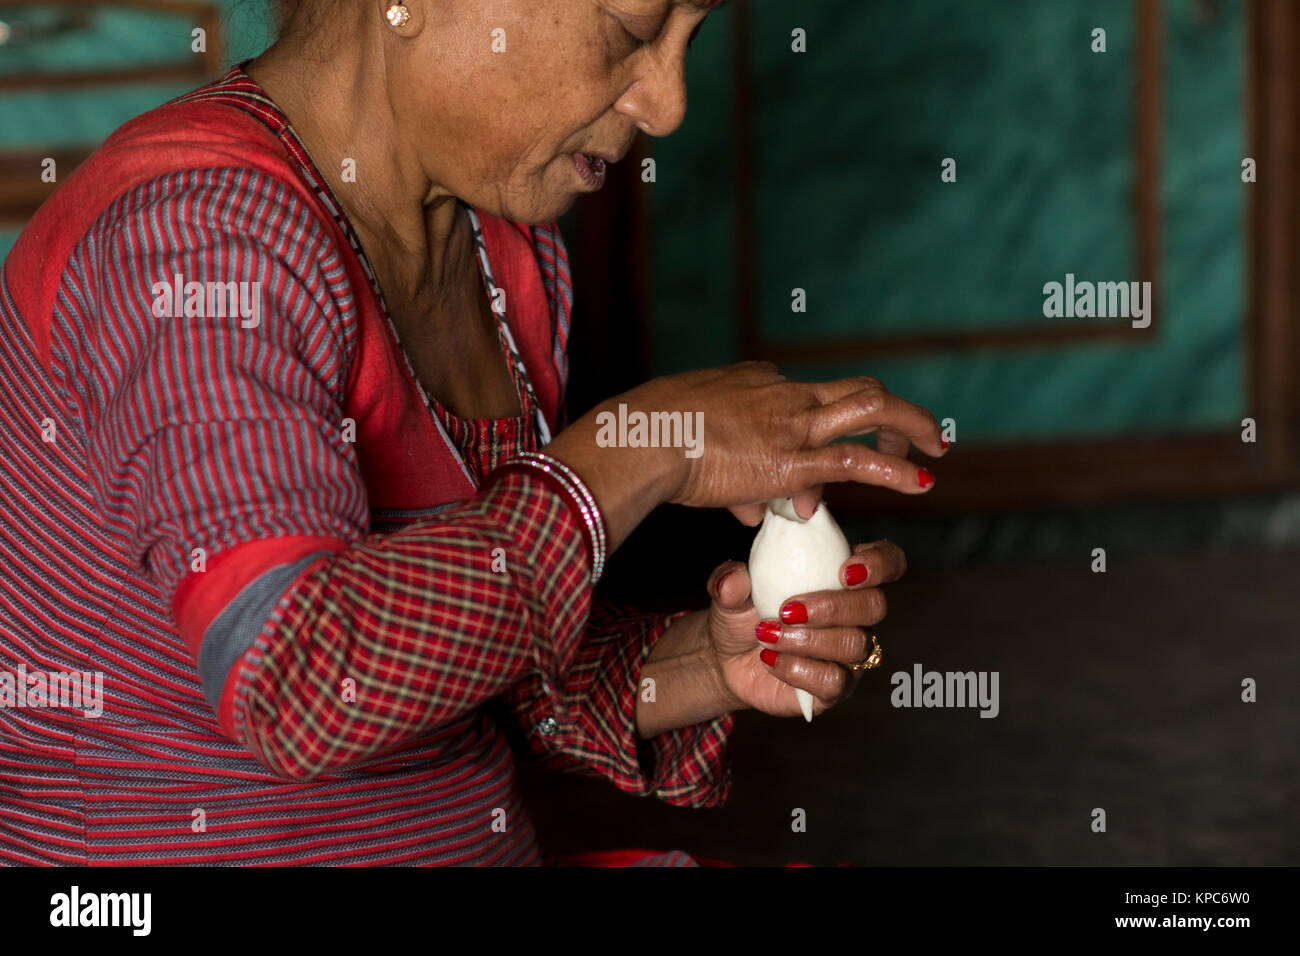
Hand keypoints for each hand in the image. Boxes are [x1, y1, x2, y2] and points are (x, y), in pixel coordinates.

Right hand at [628, 362, 946, 524]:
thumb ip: (736, 483)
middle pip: (855, 389)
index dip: (823, 430)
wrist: (643, 439)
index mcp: (759, 384)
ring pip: (870, 407)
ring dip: (909, 425)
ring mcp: (791, 422)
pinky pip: (857, 461)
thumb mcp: (696, 452)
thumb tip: (756, 510)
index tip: (821, 461)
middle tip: (913, 434)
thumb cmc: (653, 442)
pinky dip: (895, 469)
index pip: (810, 401)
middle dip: (890, 412)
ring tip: (936, 448)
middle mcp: (784, 394)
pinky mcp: (791, 459)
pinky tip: (921, 482)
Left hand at [701, 540, 905, 718]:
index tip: (846, 570)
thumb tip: (733, 580)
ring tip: (767, 635)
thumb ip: (731, 580)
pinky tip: (770, 660)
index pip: (888, 562)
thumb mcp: (729, 590)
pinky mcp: (836, 687)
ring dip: (808, 639)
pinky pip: (835, 680)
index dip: (880, 564)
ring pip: (855, 644)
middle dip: (832, 607)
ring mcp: (849, 653)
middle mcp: (855, 614)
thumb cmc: (740, 613)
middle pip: (875, 605)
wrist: (726, 659)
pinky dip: (799, 669)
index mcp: (840, 575)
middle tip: (785, 610)